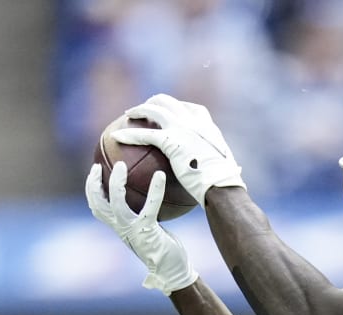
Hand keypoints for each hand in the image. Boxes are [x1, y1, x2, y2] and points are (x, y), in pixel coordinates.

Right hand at [86, 161, 197, 294]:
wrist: (172, 271)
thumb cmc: (163, 250)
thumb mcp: (149, 230)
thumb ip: (143, 216)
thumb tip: (149, 196)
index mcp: (119, 227)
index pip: (97, 207)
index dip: (91, 189)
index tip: (95, 171)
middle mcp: (121, 228)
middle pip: (97, 204)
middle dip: (93, 184)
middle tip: (98, 165)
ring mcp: (132, 230)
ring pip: (116, 203)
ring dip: (116, 183)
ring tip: (121, 165)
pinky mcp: (147, 230)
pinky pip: (150, 206)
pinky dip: (155, 189)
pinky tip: (160, 175)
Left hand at [112, 94, 245, 205]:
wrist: (221, 184)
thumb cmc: (224, 183)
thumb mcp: (225, 169)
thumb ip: (218, 164)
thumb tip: (224, 173)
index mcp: (208, 128)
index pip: (194, 109)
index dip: (180, 108)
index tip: (171, 112)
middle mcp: (194, 122)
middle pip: (170, 102)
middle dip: (154, 102)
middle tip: (144, 110)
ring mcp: (182, 128)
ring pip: (154, 110)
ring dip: (139, 110)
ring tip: (128, 115)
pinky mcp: (171, 140)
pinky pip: (144, 134)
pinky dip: (129, 134)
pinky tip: (117, 137)